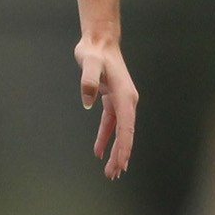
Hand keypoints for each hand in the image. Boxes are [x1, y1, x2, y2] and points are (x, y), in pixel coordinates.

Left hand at [75, 38, 135, 178]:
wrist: (99, 41)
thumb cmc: (95, 52)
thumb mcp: (89, 63)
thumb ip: (88, 80)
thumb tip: (88, 101)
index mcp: (125, 96)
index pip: (127, 127)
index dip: (124, 147)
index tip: (122, 163)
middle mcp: (127, 101)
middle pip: (126, 133)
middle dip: (121, 155)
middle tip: (114, 174)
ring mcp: (121, 101)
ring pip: (120, 131)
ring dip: (115, 150)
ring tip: (110, 170)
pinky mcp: (112, 99)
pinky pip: (110, 124)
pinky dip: (106, 137)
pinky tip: (99, 151)